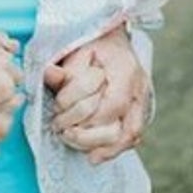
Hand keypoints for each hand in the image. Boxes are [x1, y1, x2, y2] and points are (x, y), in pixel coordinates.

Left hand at [44, 26, 149, 163]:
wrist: (113, 37)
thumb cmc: (93, 44)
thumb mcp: (77, 50)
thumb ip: (67, 68)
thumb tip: (50, 74)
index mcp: (126, 70)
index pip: (114, 105)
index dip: (90, 122)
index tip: (65, 127)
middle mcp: (139, 87)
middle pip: (127, 127)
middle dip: (93, 138)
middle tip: (66, 135)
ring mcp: (142, 99)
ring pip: (132, 134)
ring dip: (106, 149)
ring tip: (83, 153)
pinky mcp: (139, 109)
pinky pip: (133, 135)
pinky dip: (115, 148)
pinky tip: (96, 155)